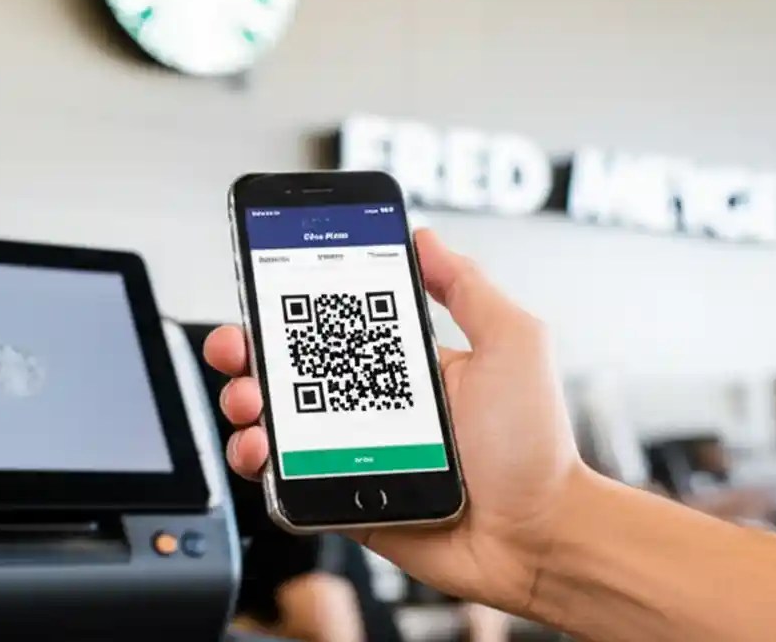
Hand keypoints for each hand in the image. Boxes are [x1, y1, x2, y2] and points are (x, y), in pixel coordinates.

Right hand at [204, 229, 586, 614]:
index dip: (294, 306)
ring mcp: (354, 452)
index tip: (267, 289)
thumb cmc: (534, 447)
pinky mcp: (343, 498)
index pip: (335, 325)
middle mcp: (375, 406)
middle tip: (238, 346)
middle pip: (291, 369)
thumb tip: (425, 237)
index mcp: (407, 365)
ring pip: (276, 421)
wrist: (537, 537)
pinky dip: (258, 464)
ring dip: (245, 403)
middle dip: (250, 350)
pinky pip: (284, 481)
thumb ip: (468, 286)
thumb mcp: (512, 342)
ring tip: (249, 400)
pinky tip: (261, 450)